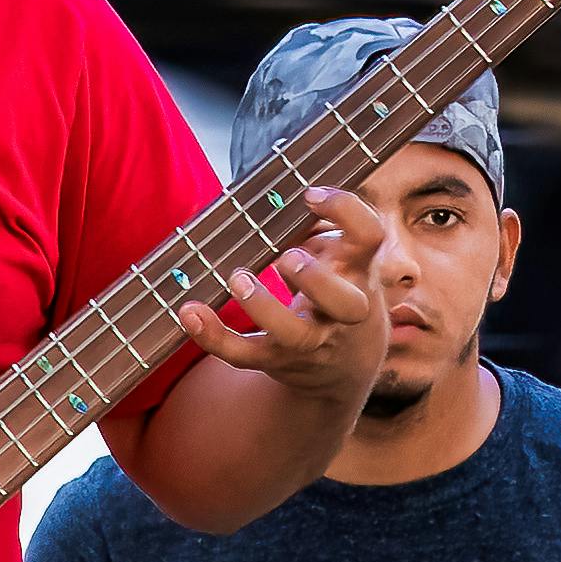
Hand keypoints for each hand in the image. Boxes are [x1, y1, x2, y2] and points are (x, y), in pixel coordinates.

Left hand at [172, 185, 386, 404]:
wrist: (345, 366)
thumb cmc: (337, 293)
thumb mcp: (340, 260)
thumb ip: (316, 229)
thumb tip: (278, 199)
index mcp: (358, 273)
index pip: (370, 237)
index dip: (345, 211)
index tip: (310, 194)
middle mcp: (342, 312)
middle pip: (344, 302)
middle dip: (315, 279)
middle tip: (286, 257)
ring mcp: (311, 341)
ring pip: (293, 335)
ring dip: (263, 307)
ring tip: (237, 278)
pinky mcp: (277, 360)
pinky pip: (245, 354)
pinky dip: (214, 336)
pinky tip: (190, 312)